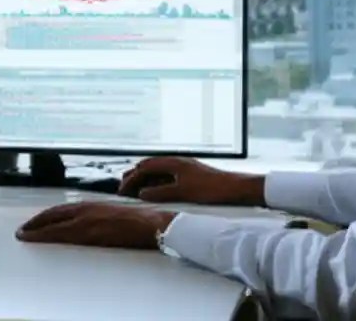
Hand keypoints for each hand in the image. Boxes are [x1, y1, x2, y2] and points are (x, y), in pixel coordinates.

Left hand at [16, 202, 176, 249]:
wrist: (151, 225)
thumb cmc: (136, 222)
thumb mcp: (111, 215)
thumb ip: (95, 218)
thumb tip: (82, 226)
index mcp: (91, 205)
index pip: (60, 210)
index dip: (44, 216)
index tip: (32, 223)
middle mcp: (85, 210)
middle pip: (53, 215)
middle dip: (35, 223)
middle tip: (21, 231)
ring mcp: (87, 221)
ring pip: (54, 225)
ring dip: (36, 230)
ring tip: (24, 236)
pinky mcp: (90, 232)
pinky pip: (62, 234)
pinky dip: (46, 236)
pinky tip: (38, 239)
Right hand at [119, 156, 264, 205]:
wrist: (234, 187)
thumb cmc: (210, 188)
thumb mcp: (182, 192)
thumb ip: (160, 193)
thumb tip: (141, 194)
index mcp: (173, 162)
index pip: (145, 167)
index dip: (131, 179)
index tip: (121, 190)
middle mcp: (176, 161)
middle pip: (149, 166)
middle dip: (134, 176)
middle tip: (122, 188)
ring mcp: (183, 167)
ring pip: (157, 170)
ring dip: (144, 179)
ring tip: (134, 189)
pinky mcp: (189, 174)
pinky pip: (165, 175)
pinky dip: (155, 181)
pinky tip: (154, 190)